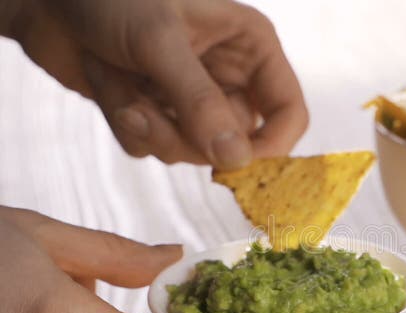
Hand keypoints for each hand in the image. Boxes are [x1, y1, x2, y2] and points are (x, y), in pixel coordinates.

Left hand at [3, 0, 307, 168]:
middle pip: (235, 142)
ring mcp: (192, 98)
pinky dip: (126, 123)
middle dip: (186, 133)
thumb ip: (200, 101)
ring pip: (191, 150)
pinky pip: (156, 147)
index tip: (237, 165)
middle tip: (146, 109)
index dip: (272, 145)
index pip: (287, 111)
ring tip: (118, 81)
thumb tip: (237, 159)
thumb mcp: (160, 42)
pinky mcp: (159, 113)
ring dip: (149, 125)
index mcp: (250, 47)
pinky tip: (107, 82)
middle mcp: (228, 76)